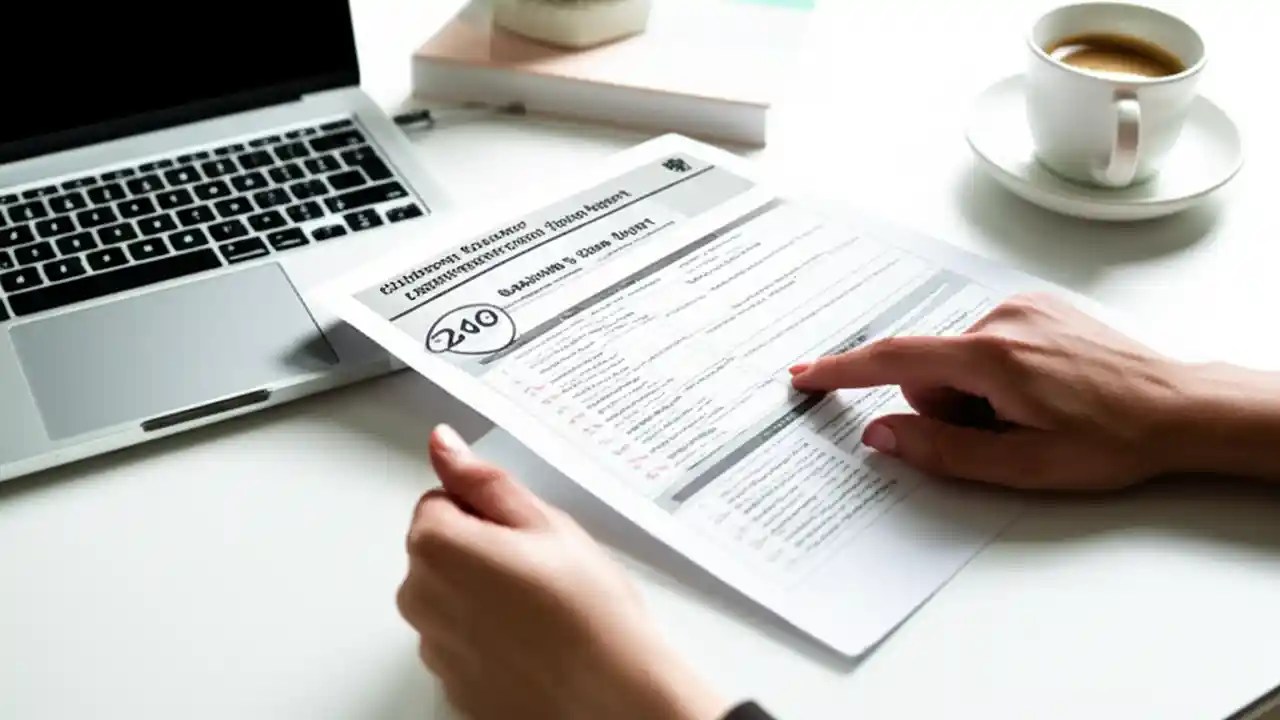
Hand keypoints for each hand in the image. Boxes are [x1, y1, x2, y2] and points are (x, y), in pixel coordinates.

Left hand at [397, 425, 728, 719]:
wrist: (612, 698)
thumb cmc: (588, 612)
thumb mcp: (545, 523)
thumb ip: (483, 481)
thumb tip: (444, 445)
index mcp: (437, 546)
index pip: (439, 500)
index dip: (487, 511)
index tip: (523, 531)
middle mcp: (420, 598)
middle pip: (439, 549)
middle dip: (480, 550)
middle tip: (540, 568)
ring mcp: (433, 647)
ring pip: (451, 598)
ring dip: (484, 596)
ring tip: (542, 609)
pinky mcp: (451, 684)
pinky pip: (462, 642)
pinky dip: (489, 639)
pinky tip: (533, 642)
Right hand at [790, 293, 1279, 489]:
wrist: (1179, 407)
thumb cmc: (1111, 441)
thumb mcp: (1023, 467)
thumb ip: (942, 451)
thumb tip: (880, 435)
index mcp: (993, 357)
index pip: (895, 359)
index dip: (842, 370)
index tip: (803, 375)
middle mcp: (1002, 319)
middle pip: (930, 367)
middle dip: (945, 406)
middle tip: (998, 434)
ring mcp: (1022, 307)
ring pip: (957, 357)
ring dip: (973, 390)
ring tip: (1028, 414)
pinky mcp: (1037, 305)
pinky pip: (984, 341)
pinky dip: (993, 370)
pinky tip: (1038, 390)